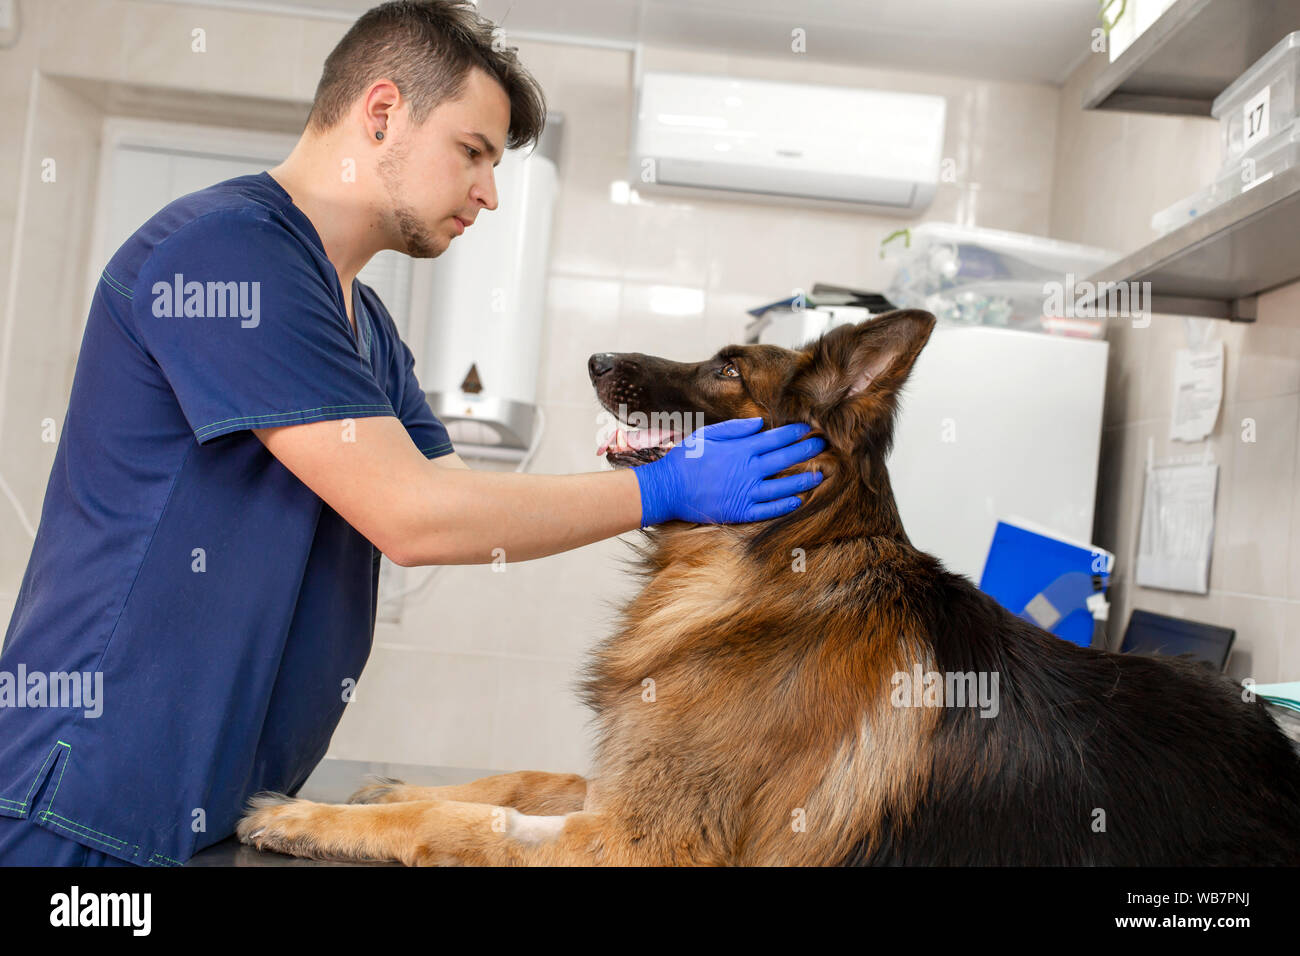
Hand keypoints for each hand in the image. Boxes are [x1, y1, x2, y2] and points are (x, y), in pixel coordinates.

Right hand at [633, 418, 825, 526]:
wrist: (668, 488)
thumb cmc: (685, 459)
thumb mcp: (707, 435)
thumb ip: (734, 429)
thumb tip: (760, 424)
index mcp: (741, 450)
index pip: (776, 439)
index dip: (795, 433)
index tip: (810, 428)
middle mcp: (748, 470)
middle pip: (784, 460)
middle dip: (806, 451)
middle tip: (824, 446)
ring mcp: (746, 492)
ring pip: (782, 486)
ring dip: (803, 480)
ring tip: (820, 475)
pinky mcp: (740, 511)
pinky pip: (768, 509)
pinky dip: (784, 505)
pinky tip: (798, 501)